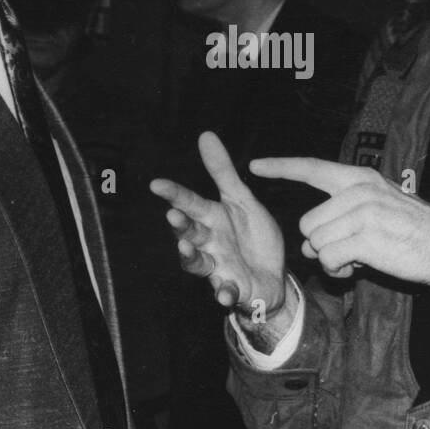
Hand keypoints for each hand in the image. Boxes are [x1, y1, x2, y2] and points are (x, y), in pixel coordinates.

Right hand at [150, 132, 286, 316]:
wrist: (272, 274)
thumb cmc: (251, 236)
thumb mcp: (242, 200)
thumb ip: (222, 172)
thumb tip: (205, 135)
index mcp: (212, 219)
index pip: (190, 204)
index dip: (174, 194)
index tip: (157, 184)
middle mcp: (210, 243)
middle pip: (189, 233)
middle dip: (180, 226)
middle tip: (174, 216)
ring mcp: (219, 268)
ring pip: (198, 264)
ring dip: (191, 257)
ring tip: (187, 249)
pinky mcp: (233, 289)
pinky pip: (226, 293)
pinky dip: (224, 294)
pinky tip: (226, 292)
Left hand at [249, 157, 429, 286]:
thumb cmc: (417, 232)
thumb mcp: (382, 205)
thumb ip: (346, 211)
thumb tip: (311, 240)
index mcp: (361, 178)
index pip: (313, 168)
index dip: (281, 167)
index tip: (255, 166)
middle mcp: (358, 191)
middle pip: (308, 223)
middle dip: (320, 244)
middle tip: (349, 251)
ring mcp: (362, 213)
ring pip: (316, 243)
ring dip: (331, 259)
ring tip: (359, 258)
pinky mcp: (365, 238)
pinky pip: (329, 260)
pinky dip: (339, 271)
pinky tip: (361, 267)